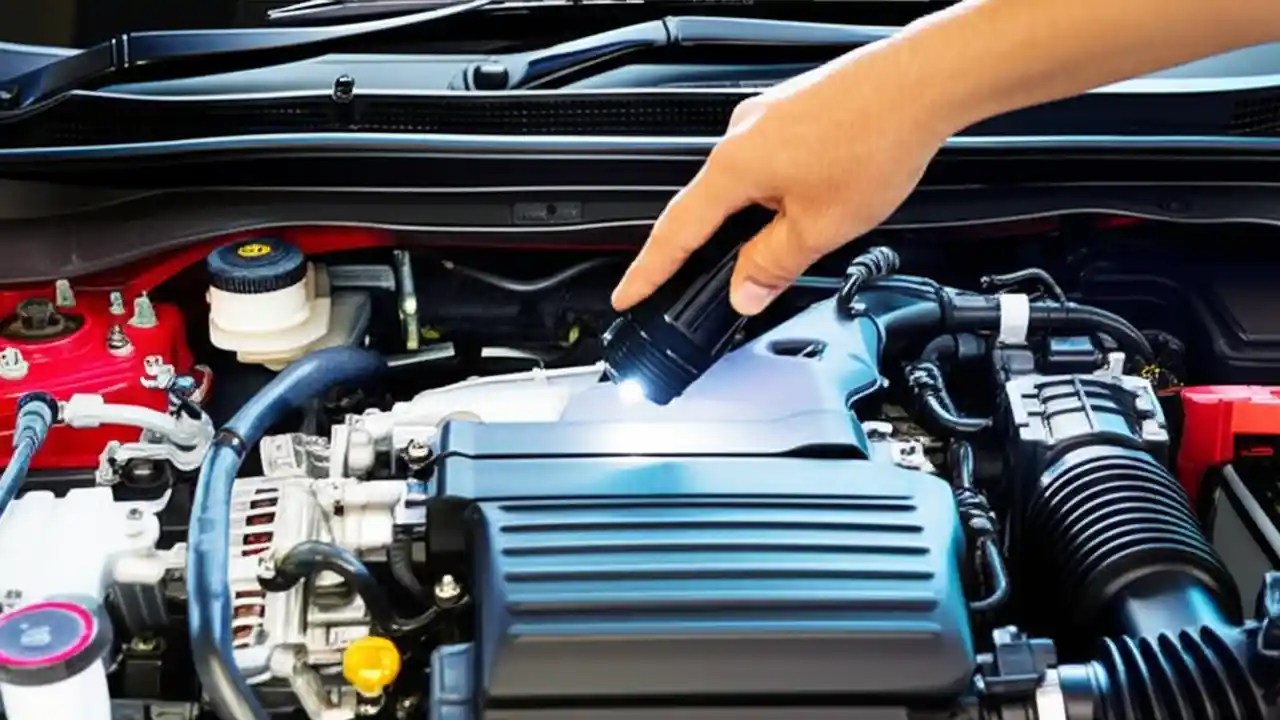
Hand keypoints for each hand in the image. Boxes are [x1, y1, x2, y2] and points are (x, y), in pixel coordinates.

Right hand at [611, 42, 957, 315]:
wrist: (919, 82)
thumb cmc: (874, 139)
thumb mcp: (820, 227)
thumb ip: (773, 264)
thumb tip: (744, 291)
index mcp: (735, 167)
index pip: (677, 232)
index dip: (650, 271)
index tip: (629, 293)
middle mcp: (741, 136)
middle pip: (709, 207)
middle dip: (714, 249)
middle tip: (719, 286)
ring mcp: (766, 118)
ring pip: (745, 184)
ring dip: (759, 218)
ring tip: (800, 237)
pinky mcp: (792, 111)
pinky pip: (770, 161)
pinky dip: (780, 191)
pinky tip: (816, 200)